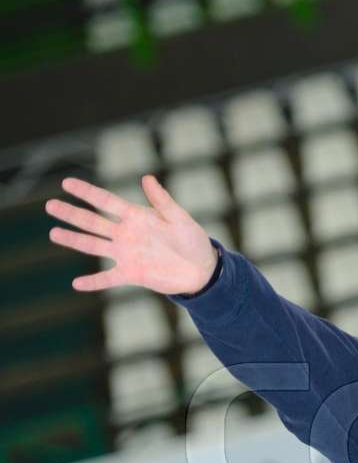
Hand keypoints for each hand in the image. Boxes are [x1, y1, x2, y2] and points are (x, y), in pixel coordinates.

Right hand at [47, 175, 216, 294]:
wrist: (202, 269)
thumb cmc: (193, 240)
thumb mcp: (179, 218)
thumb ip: (162, 200)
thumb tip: (146, 178)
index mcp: (137, 217)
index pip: (107, 202)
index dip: (87, 193)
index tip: (67, 183)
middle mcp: (126, 234)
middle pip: (93, 222)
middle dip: (72, 214)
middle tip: (50, 205)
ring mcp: (127, 254)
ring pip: (94, 246)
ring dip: (74, 240)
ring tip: (53, 233)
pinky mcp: (132, 273)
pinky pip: (108, 278)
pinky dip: (94, 282)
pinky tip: (77, 284)